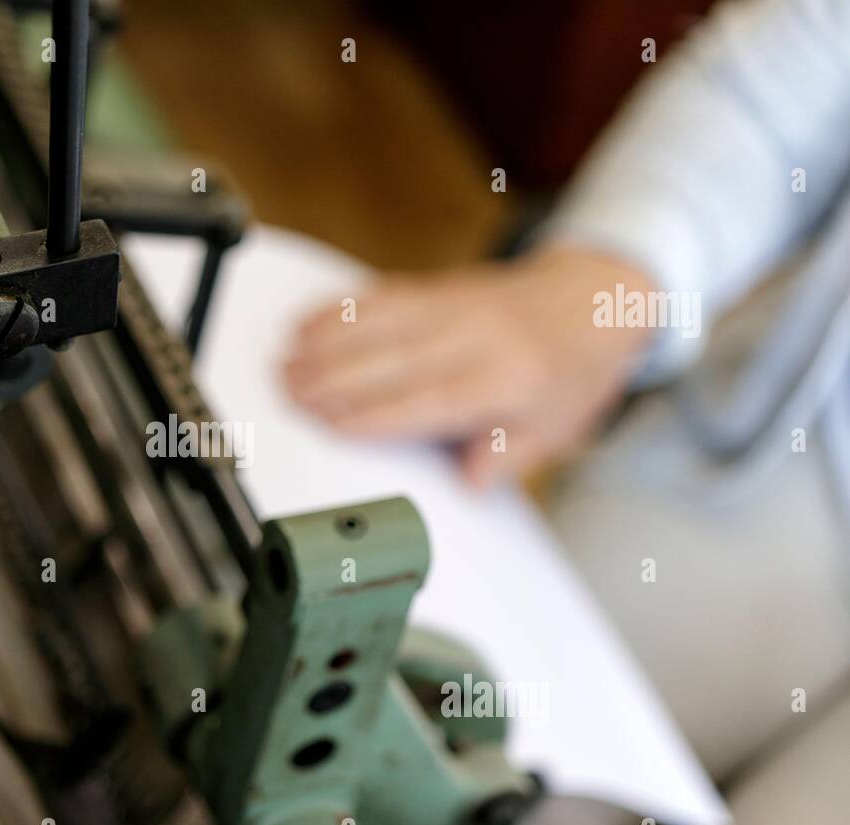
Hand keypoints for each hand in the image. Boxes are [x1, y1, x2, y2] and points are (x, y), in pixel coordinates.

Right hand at [283, 245, 657, 484]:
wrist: (594, 297)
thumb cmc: (570, 372)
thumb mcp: (556, 430)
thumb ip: (507, 457)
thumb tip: (468, 482)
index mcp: (507, 379)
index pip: (429, 399)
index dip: (376, 413)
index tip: (331, 425)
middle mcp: (476, 337)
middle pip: (392, 359)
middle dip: (335, 378)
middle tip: (288, 396)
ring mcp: (453, 306)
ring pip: (378, 322)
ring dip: (326, 342)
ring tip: (285, 365)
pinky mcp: (436, 287)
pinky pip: (381, 295)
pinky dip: (339, 309)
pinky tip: (306, 322)